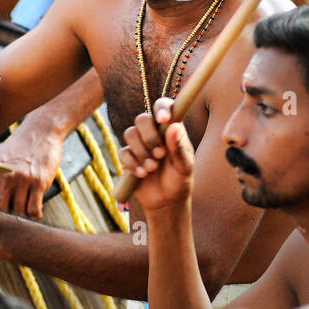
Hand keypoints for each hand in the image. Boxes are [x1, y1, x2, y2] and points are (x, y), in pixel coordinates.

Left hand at [0, 115, 66, 218]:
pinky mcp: (39, 182)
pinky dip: (34, 215)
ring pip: (18, 213)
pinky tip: (34, 212)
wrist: (41, 131)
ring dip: (20, 218)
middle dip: (1, 220)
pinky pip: (34, 209)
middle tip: (5, 223)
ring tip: (21, 218)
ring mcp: (22, 180)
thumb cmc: (18, 147)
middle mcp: (5, 178)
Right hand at [118, 97, 195, 215]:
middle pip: (141, 119)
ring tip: (153, 168)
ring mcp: (139, 144)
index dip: (161, 108)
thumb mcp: (185, 166)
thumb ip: (180, 148)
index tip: (163, 120)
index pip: (163, 106)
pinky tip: (143, 175)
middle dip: (149, 137)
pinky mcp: (128, 158)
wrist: (166, 201)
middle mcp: (153, 132)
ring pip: (129, 133)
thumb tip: (174, 127)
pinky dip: (132, 164)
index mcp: (170, 128)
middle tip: (160, 154)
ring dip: (141, 152)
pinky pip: (122, 152)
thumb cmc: (180, 179)